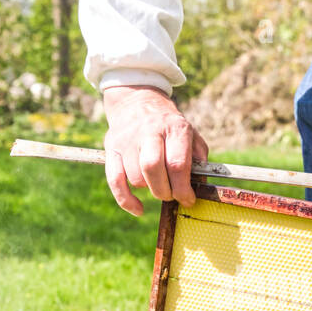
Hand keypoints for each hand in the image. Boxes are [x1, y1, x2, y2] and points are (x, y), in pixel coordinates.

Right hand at [102, 85, 207, 215]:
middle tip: (171, 195)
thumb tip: (200, 185)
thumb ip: (198, 158)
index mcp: (174, 128)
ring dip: (148, 189)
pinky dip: (126, 200)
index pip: (177, 163)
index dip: (183, 188)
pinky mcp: (111, 148)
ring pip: (136, 178)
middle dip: (164, 191)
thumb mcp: (191, 134)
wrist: (137, 101)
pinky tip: (138, 209)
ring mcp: (127, 139)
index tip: (188, 200)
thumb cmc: (169, 126)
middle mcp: (149, 131)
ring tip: (156, 181)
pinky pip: (115, 181)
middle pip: (152, 169)